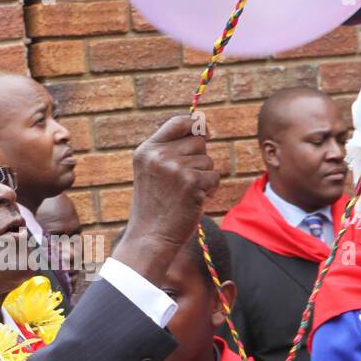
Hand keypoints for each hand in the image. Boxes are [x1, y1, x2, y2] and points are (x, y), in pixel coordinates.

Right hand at [112, 114, 219, 287]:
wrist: (149, 237)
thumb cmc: (154, 207)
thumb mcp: (152, 172)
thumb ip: (170, 149)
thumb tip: (204, 129)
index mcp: (146, 150)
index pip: (178, 122)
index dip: (196, 124)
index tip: (206, 132)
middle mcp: (159, 155)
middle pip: (198, 142)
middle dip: (199, 159)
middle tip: (184, 181)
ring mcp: (175, 168)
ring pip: (207, 161)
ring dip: (203, 177)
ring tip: (185, 194)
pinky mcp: (191, 182)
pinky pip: (214, 176)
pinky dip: (210, 190)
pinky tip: (194, 201)